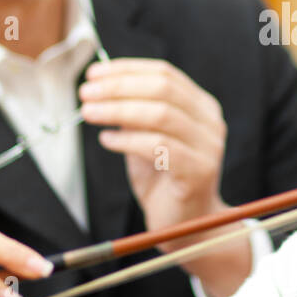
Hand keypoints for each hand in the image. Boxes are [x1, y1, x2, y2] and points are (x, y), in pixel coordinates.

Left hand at [79, 58, 228, 236]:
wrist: (186, 227)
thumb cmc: (163, 180)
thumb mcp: (144, 139)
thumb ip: (133, 114)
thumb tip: (101, 88)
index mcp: (201, 107)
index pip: (165, 73)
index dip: (127, 69)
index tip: (94, 73)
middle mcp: (210, 122)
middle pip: (163, 89)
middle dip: (119, 86)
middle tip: (86, 92)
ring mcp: (208, 147)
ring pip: (160, 115)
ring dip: (118, 110)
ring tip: (88, 113)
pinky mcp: (198, 172)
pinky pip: (159, 146)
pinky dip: (127, 140)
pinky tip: (106, 140)